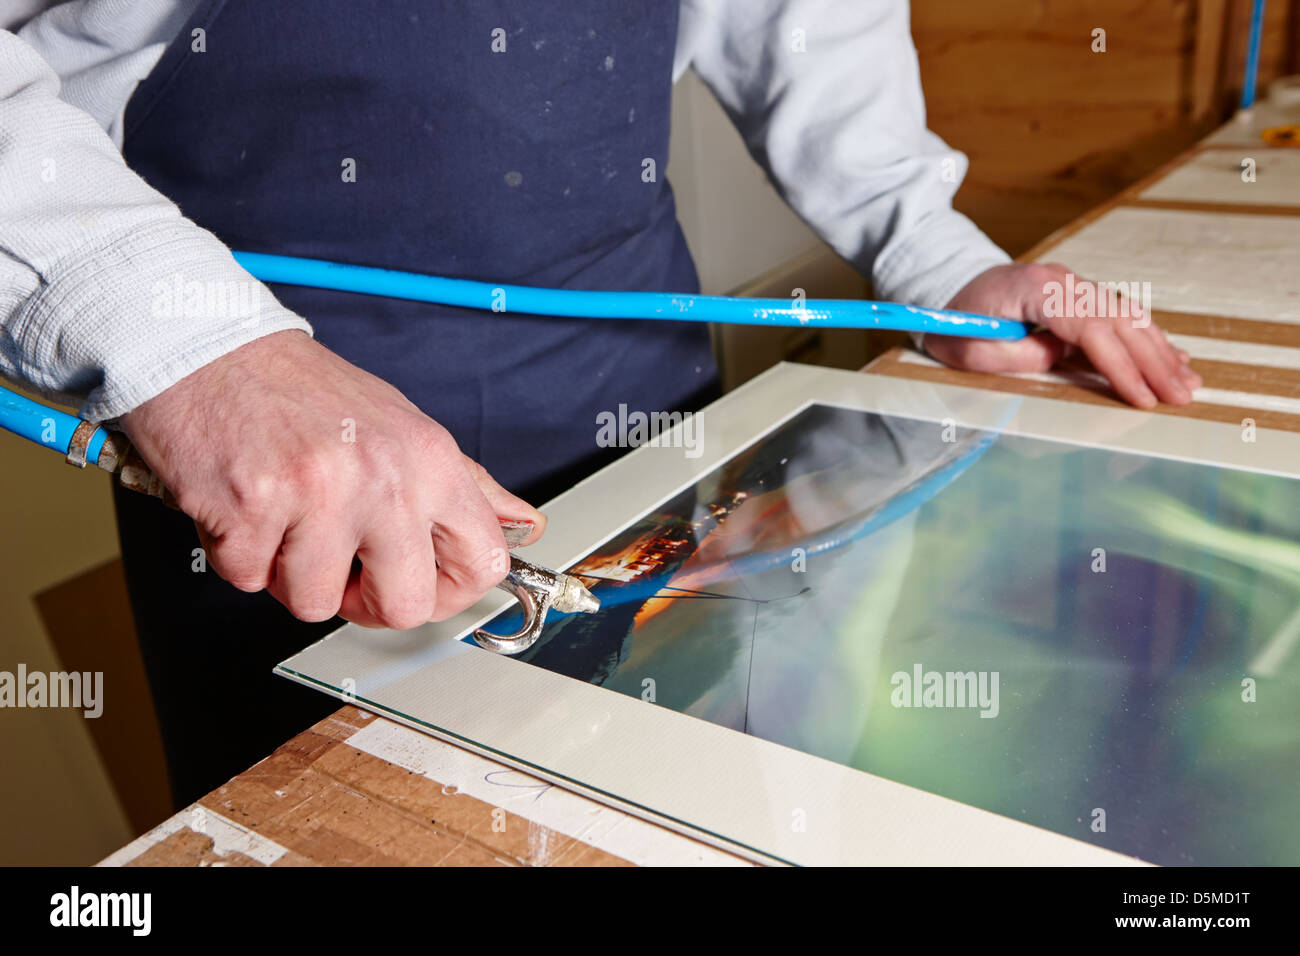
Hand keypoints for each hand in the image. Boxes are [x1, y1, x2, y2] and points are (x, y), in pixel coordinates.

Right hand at [121, 330, 544, 627]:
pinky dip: (238, 554)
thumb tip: (524, 523)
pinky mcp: (251, 506)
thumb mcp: (404, 427)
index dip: (448, 594)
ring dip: (290, 574)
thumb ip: (465, 485)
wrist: (210, 348)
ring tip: (283, 519)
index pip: (482, 563)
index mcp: (430, 459)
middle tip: (340, 565)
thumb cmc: (301, 390)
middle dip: (365, 601)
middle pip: (405, 605)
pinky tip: (245, 507)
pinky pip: (249, 579)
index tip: (418, 585)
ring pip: (315, 603)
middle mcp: (383, 476)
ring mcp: (318, 493)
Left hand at [923, 263, 1201, 408]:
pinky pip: (1121, 316)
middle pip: (1120, 320)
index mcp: (1037, 289)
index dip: (1120, 365)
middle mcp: (1063, 280)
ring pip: (1129, 316)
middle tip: (1181, 397)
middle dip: (1153, 362)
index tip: (1142, 397)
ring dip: (1160, 351)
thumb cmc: (953, 324)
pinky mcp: (1078, 295)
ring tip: (1187, 382)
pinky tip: (1172, 358)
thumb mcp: (969, 350)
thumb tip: (1063, 357)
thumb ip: (1016, 356)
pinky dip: (1148, 339)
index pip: (1091, 328)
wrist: (949, 289)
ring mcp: (1074, 284)